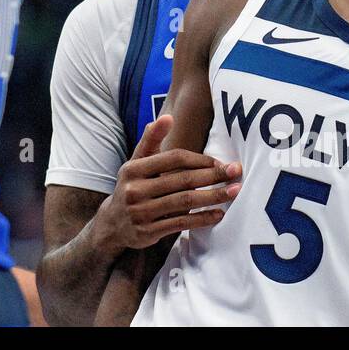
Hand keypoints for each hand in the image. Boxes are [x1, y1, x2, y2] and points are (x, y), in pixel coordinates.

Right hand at [93, 114, 241, 252]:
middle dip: (213, 176)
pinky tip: (219, 214)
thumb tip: (167, 118)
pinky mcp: (148, 232)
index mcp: (133, 169)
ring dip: (213, 196)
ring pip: (185, 202)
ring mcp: (141, 213)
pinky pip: (181, 223)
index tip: (220, 162)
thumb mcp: (135, 162)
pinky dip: (202, 219)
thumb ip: (151, 140)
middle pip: (182, 180)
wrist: (112, 224)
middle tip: (236, 172)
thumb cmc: (132, 186)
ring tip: (233, 192)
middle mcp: (135, 190)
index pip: (173, 158)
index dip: (199, 159)